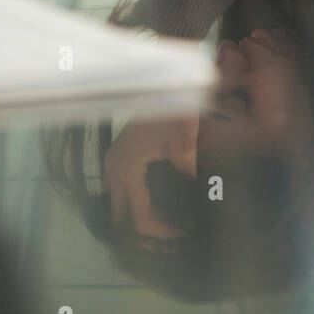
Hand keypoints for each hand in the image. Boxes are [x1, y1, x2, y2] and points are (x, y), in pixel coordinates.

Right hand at [102, 114, 199, 239]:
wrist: (164, 78)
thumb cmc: (173, 110)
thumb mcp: (185, 147)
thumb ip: (188, 179)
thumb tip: (199, 209)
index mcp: (126, 170)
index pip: (140, 219)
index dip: (163, 233)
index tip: (186, 234)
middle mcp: (113, 169)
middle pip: (123, 218)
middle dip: (147, 231)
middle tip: (174, 234)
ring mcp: (113, 161)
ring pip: (119, 205)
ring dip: (139, 216)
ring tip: (167, 222)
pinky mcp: (119, 155)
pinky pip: (121, 189)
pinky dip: (136, 201)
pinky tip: (157, 202)